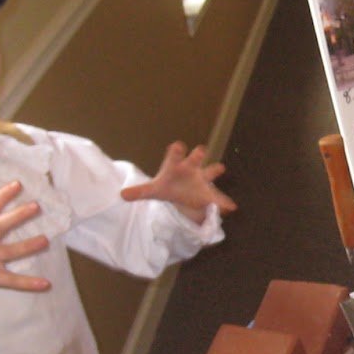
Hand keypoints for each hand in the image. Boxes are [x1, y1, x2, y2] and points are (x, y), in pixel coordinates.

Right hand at [0, 181, 50, 334]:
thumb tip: (1, 226)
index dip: (3, 196)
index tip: (17, 184)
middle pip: (1, 225)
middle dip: (18, 215)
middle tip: (36, 206)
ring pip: (10, 252)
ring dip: (28, 246)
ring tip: (45, 241)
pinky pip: (12, 281)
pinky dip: (29, 283)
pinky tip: (45, 283)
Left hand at [119, 141, 235, 222]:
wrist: (184, 191)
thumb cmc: (169, 185)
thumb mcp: (154, 190)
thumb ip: (140, 192)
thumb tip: (121, 195)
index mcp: (176, 166)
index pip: (174, 156)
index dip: (176, 150)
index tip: (178, 146)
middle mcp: (191, 168)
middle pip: (194, 159)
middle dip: (196, 154)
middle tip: (200, 149)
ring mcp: (202, 179)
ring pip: (209, 172)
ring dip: (214, 170)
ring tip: (220, 168)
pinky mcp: (208, 193)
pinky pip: (217, 199)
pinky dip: (224, 203)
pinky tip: (231, 207)